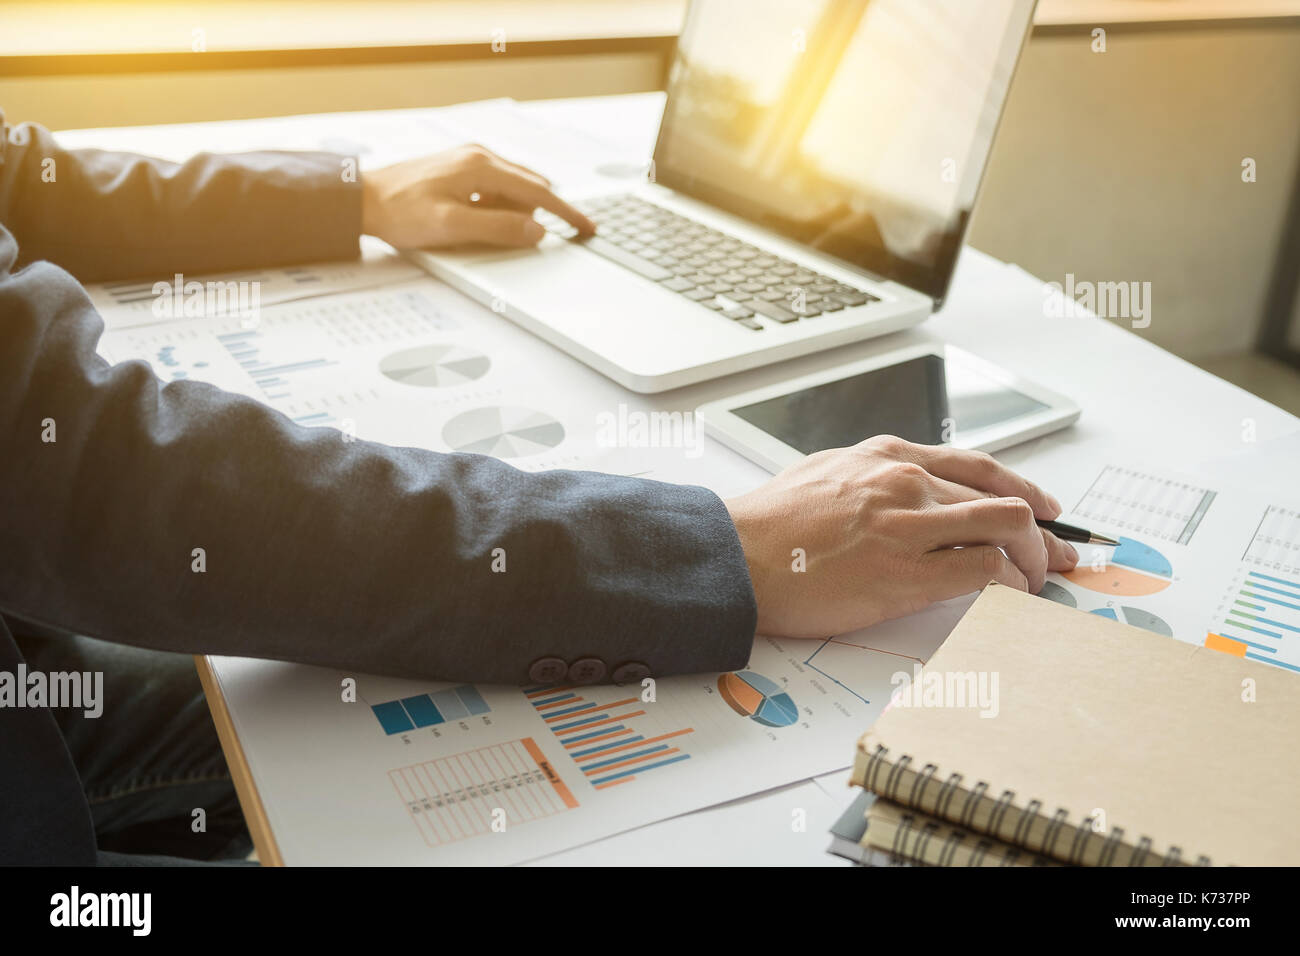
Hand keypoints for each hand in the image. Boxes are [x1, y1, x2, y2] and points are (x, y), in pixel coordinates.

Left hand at [360, 145, 594, 248]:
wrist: (361, 199)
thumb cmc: (399, 212)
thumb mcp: (451, 227)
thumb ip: (497, 229)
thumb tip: (536, 231)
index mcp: (481, 167)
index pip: (538, 192)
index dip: (566, 214)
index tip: (587, 228)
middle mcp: (479, 157)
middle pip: (529, 187)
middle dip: (535, 215)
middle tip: (524, 238)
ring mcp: (469, 161)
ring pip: (512, 189)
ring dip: (511, 213)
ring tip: (479, 230)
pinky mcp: (459, 169)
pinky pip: (494, 189)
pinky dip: (497, 207)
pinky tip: (474, 220)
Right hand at [724, 436, 1078, 638]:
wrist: (736, 555)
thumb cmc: (769, 525)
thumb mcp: (825, 473)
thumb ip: (873, 479)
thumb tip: (907, 498)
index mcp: (887, 456)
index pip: (979, 467)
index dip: (1024, 491)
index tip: (1044, 512)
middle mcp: (906, 481)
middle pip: (1007, 498)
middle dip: (1046, 533)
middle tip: (1059, 557)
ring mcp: (909, 525)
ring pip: (1008, 529)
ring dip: (1035, 560)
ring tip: (1035, 582)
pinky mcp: (906, 573)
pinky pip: (985, 571)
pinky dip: (1010, 584)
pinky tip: (1008, 596)